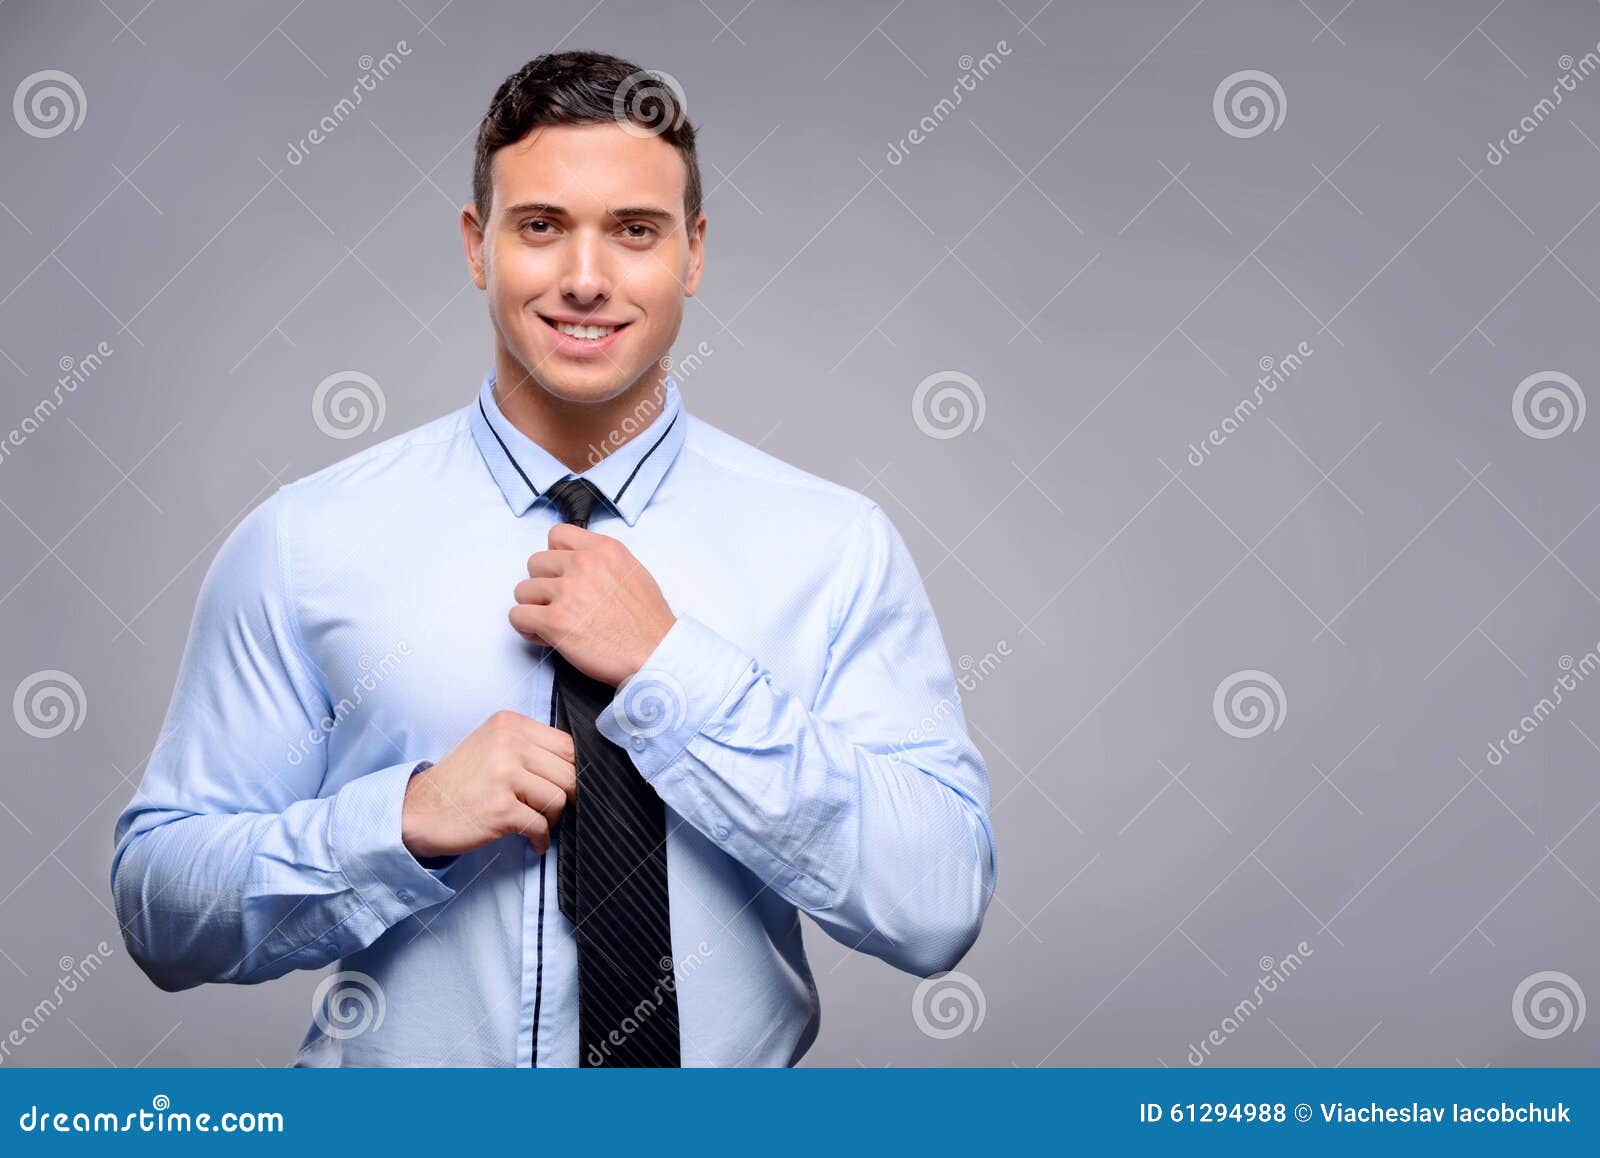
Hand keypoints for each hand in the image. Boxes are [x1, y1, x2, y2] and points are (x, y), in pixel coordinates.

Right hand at [401, 710, 575, 857]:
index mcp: (510, 724)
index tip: (566, 786)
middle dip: (567, 796)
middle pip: (568, 772)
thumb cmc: (460, 781)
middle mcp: (508, 743)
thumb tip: (576, 766)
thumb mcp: (492, 746)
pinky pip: (540, 825)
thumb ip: (529, 747)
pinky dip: (541, 838)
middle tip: (554, 810)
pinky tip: (532, 841)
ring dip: (554, 819)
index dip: (573, 769)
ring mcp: (503, 775)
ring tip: (539, 824)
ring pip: (558, 798)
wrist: (418, 810)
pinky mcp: (500, 808)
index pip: (567, 744)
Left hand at [509, 523, 676, 686]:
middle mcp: (583, 564)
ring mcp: (567, 592)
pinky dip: (527, 627)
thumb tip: (576, 563)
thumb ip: (602, 561)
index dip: (555, 557)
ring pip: (523, 590)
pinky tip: (544, 635)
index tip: (561, 574)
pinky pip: (518, 616)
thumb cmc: (649, 623)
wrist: (656, 654)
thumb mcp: (633, 572)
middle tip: (559, 604)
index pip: (557, 534)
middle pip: (535, 563)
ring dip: (534, 607)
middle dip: (544, 585)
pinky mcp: (555, 621)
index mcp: (604, 549)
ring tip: (553, 623)